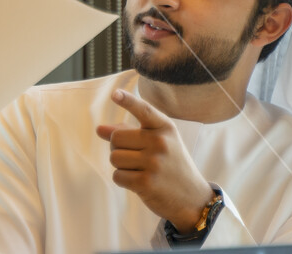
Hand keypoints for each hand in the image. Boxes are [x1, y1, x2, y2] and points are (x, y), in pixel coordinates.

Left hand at [95, 89, 215, 232]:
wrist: (192, 198)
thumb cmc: (171, 165)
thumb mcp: (158, 143)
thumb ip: (129, 133)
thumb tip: (99, 129)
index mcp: (165, 128)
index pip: (144, 110)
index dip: (128, 101)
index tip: (115, 94)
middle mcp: (160, 142)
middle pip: (116, 138)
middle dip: (118, 149)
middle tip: (135, 158)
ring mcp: (154, 162)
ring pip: (114, 158)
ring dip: (121, 166)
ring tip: (139, 170)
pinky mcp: (146, 182)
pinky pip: (117, 176)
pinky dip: (123, 180)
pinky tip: (139, 183)